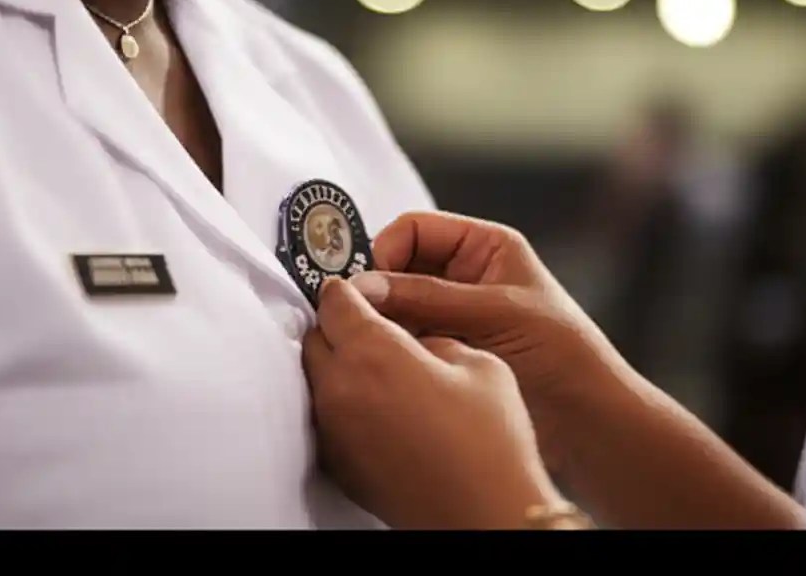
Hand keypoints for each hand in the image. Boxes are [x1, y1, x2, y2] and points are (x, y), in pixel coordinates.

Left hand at [303, 277, 563, 528]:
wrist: (484, 516)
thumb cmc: (490, 446)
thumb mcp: (479, 364)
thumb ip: (435, 338)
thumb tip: (417, 341)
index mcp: (374, 354)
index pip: (334, 300)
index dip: (350, 290)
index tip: (361, 290)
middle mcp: (341, 390)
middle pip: (316, 339)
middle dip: (339, 327)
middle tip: (374, 329)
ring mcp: (334, 431)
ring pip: (318, 380)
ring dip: (340, 368)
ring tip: (383, 374)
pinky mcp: (338, 464)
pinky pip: (328, 418)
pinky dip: (345, 405)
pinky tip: (383, 412)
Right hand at [348, 211, 633, 474]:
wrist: (587, 419)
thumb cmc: (561, 353)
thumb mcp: (494, 313)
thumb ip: (428, 298)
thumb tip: (363, 287)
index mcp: (484, 247)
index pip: (415, 230)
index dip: (386, 251)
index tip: (368, 285)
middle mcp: (464, 276)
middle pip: (398, 267)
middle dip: (379, 290)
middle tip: (361, 317)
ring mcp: (452, 316)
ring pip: (397, 307)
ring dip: (384, 323)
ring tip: (377, 344)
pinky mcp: (445, 353)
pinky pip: (405, 340)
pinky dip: (393, 348)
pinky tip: (390, 364)